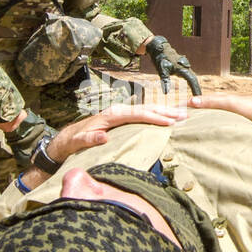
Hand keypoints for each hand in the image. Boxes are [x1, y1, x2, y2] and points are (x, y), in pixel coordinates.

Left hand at [48, 104, 187, 164]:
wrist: (67, 139)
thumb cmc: (73, 142)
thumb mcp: (78, 143)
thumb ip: (89, 140)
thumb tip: (104, 137)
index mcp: (111, 115)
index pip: (137, 114)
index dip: (154, 117)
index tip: (170, 122)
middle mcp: (118, 111)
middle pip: (146, 108)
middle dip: (165, 111)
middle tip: (185, 115)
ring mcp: (121, 113)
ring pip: (146, 110)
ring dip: (164, 111)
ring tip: (183, 115)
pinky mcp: (122, 118)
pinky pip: (143, 115)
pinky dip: (157, 115)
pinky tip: (168, 118)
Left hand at [145, 36, 202, 94]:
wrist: (159, 47)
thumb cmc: (160, 58)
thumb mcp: (162, 70)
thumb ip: (165, 81)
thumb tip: (166, 93)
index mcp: (182, 68)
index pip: (192, 80)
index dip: (196, 89)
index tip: (199, 97)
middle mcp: (185, 67)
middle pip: (194, 79)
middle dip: (197, 89)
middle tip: (200, 98)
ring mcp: (184, 66)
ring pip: (192, 77)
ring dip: (195, 85)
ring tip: (197, 95)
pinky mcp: (182, 66)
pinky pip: (189, 75)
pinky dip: (191, 82)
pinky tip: (191, 87)